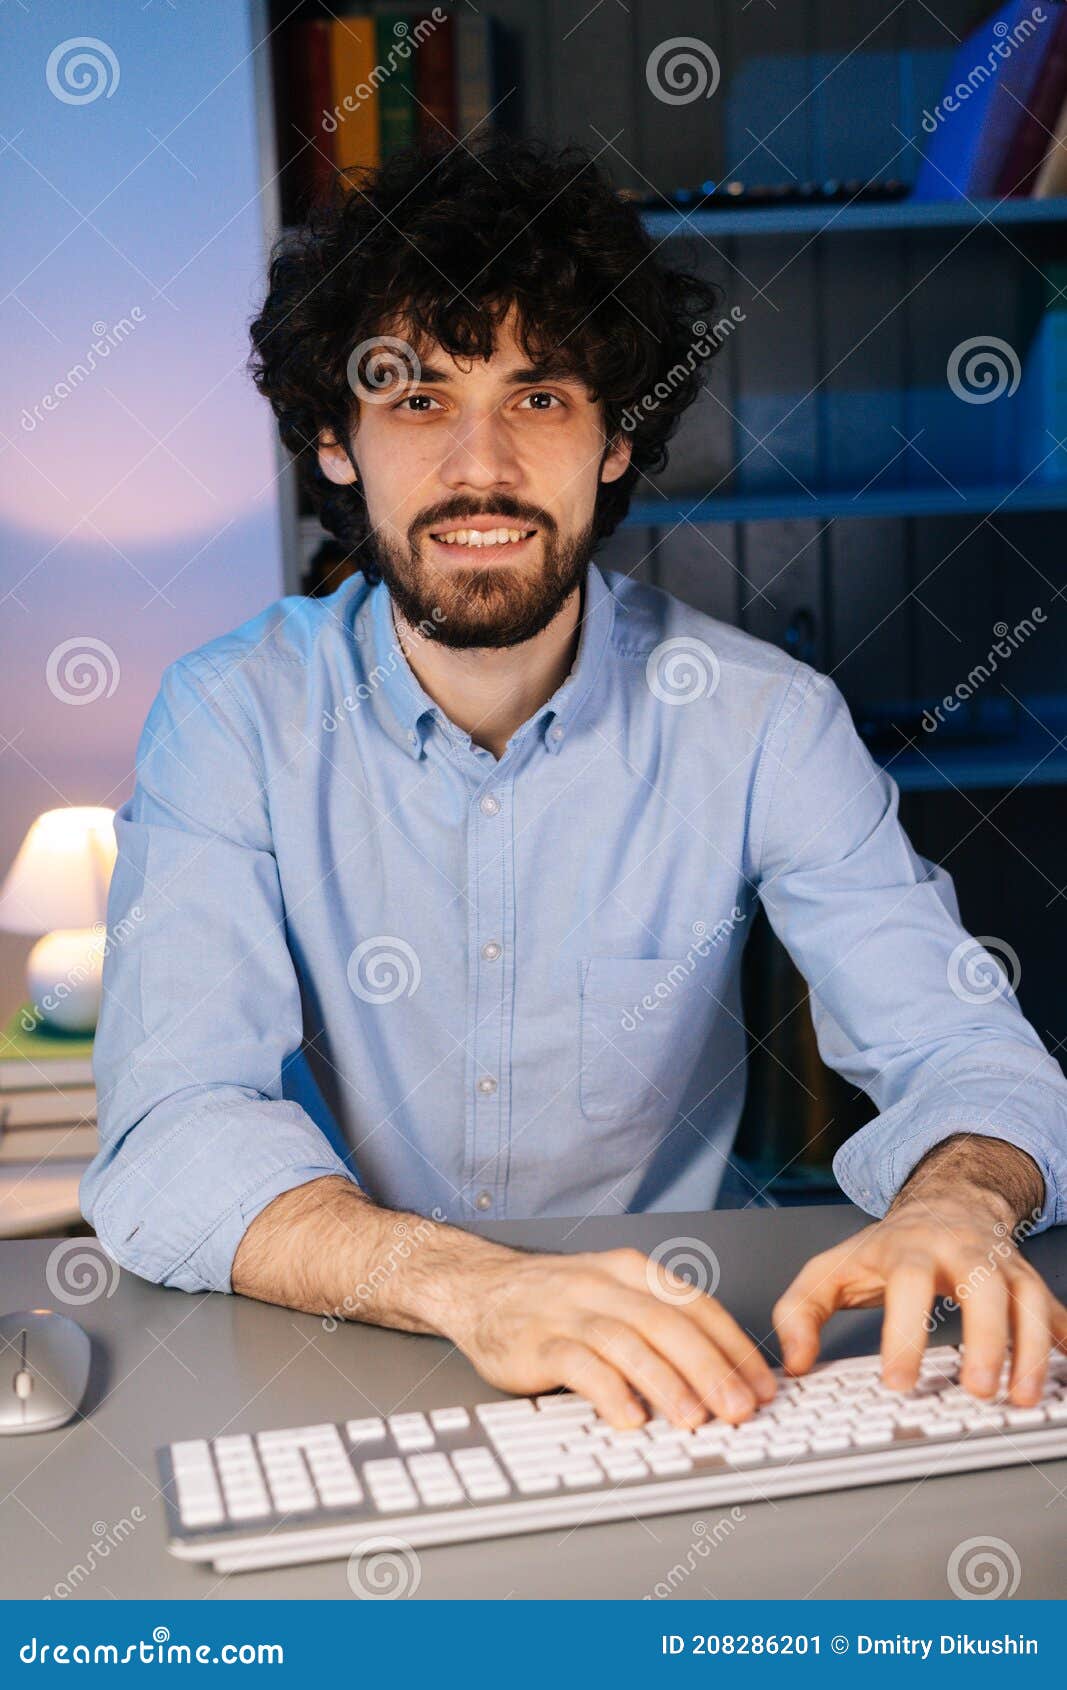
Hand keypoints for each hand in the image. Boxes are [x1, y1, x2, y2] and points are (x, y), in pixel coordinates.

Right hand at [445, 1245, 776, 1429]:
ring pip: (628, 1343)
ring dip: (667, 1383)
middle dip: (712, 1368)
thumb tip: (720, 1374)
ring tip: (695, 1418)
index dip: (733, 1346)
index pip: (695, 1305)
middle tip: (741, 1408)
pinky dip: (609, 1392)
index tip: (762, 1385)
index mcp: (630, 1271)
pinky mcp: (537, 1341)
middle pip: (668, 1324)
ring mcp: (568, 1311)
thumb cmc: (551, 1300)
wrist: (476, 1287)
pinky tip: (629, 1418)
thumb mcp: (609, 1294)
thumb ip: (655, 1323)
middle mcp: (603, 1285)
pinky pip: (579, 1365)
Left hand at [772, 1192, 1066, 1404]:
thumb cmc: (887, 1247)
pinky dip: (1062, 1340)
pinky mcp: (1028, 1281)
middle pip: (981, 1284)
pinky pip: (1054, 1310)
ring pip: (1027, 1298)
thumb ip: (801, 1311)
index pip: (908, 1284)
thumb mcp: (832, 1269)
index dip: (904, 1332)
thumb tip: (794, 1359)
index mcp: (908, 1249)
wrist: (944, 1204)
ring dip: (1031, 1348)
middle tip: (977, 1389)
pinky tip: (1064, 1371)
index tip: (899, 1379)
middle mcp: (960, 1252)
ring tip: (1022, 1397)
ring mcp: (1000, 1264)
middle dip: (985, 1337)